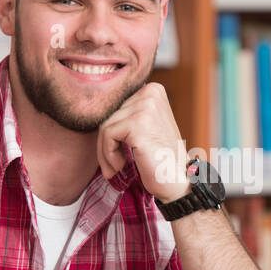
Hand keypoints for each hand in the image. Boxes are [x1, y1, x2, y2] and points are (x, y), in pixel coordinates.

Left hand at [96, 83, 189, 203]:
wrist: (176, 180)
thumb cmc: (159, 157)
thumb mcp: (143, 126)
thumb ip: (126, 113)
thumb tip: (94, 109)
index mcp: (153, 89)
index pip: (116, 106)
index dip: (110, 132)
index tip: (114, 152)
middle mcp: (151, 92)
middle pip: (109, 114)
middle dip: (105, 143)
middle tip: (112, 165)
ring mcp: (146, 106)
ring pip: (105, 125)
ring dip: (105, 151)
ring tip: (115, 167)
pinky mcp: (138, 123)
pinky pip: (107, 134)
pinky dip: (108, 154)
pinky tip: (119, 166)